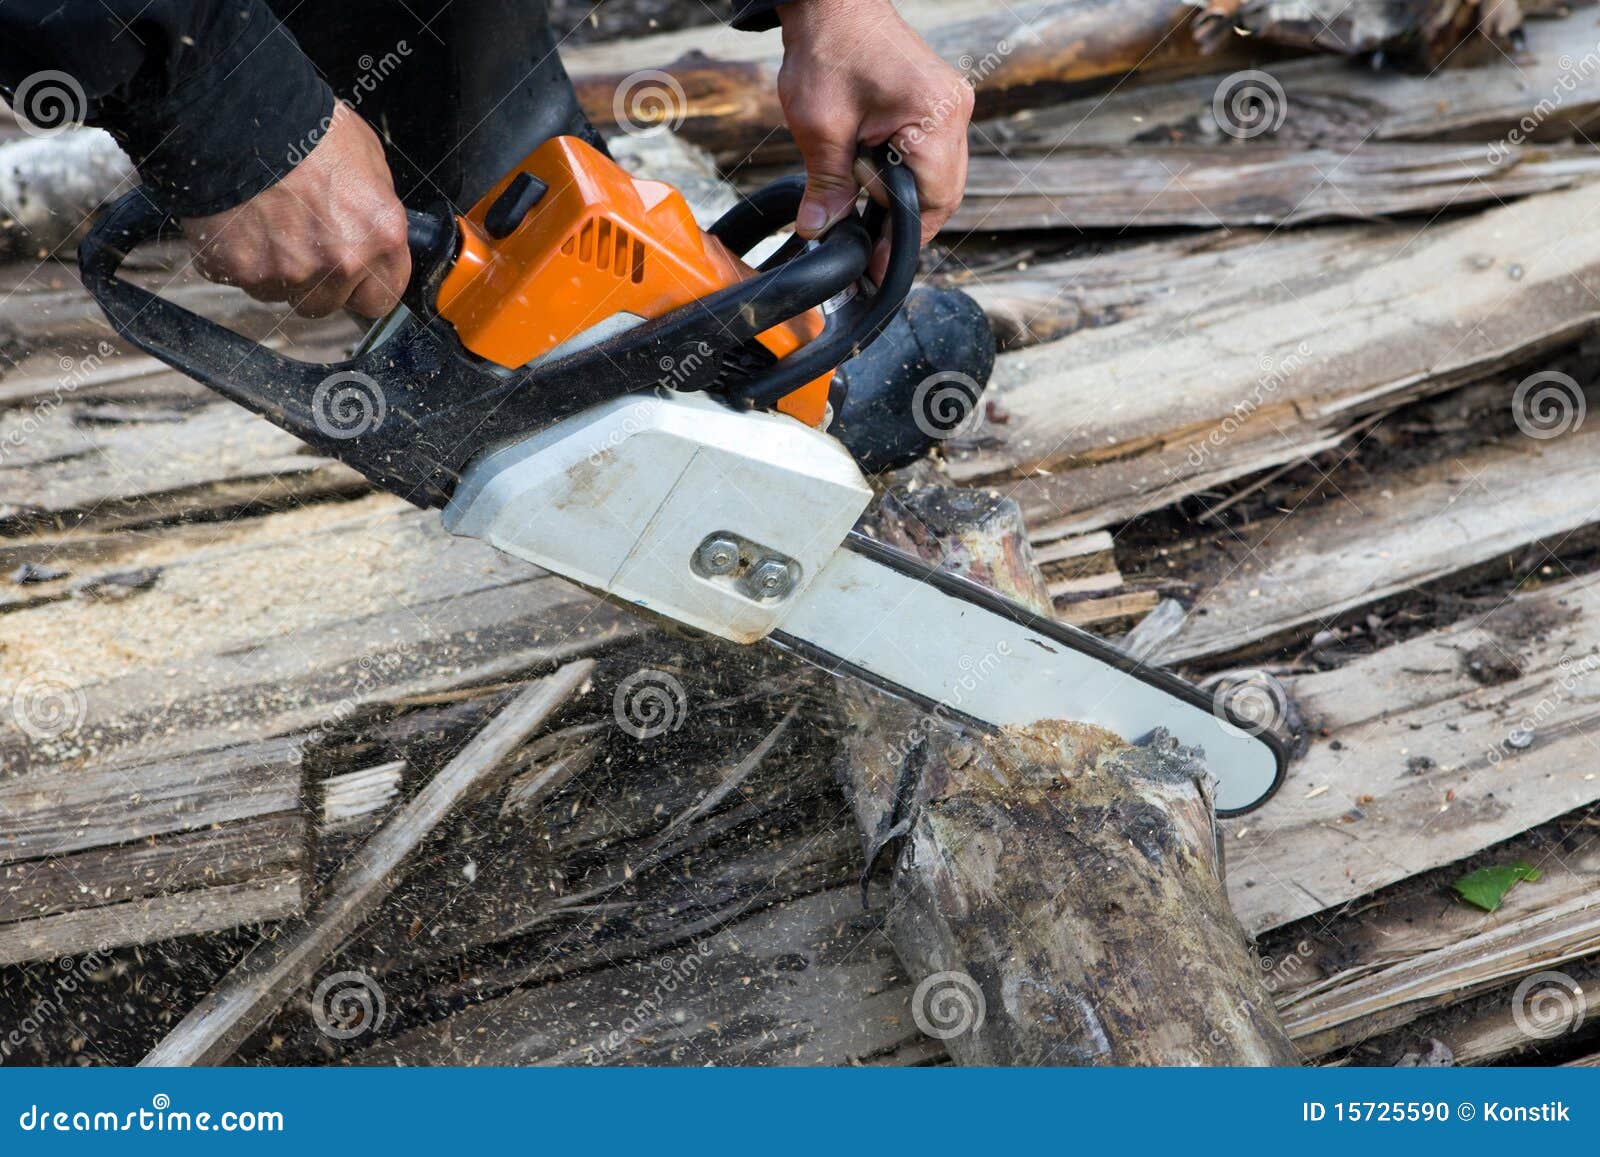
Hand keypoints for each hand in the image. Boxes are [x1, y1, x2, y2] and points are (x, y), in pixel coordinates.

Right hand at [181, 101, 410, 318]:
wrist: (233, 111)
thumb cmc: (303, 125)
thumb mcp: (366, 158)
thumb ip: (374, 211)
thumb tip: (373, 235)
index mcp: (379, 236)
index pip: (381, 299)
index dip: (364, 286)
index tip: (353, 274)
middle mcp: (339, 263)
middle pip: (328, 304)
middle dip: (317, 281)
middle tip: (302, 239)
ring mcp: (286, 271)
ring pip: (282, 293)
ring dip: (277, 270)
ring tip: (268, 222)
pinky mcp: (236, 268)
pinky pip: (239, 277)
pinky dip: (238, 255)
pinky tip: (238, 219)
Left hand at [775, 0, 971, 265]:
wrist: (833, 2)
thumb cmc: (829, 50)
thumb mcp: (820, 127)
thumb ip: (826, 185)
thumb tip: (820, 231)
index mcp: (935, 118)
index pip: (935, 200)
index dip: (904, 239)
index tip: (877, 265)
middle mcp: (954, 112)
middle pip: (945, 194)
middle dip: (906, 225)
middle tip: (871, 253)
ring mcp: (950, 106)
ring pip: (940, 179)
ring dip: (905, 202)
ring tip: (868, 220)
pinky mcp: (937, 103)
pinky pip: (932, 156)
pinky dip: (906, 177)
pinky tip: (876, 187)